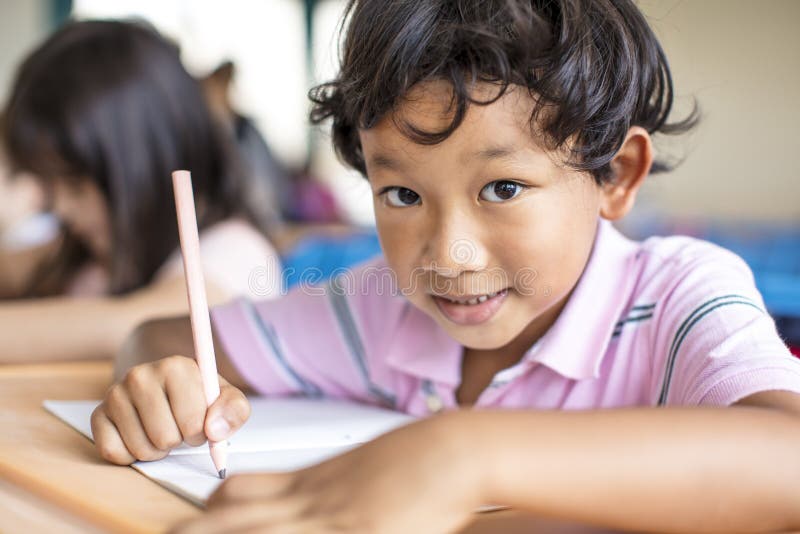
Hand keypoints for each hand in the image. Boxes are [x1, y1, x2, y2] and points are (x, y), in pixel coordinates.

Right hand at [91, 355, 249, 463]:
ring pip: (141, 448)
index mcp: (176, 367)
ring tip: (162, 430)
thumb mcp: (226, 399)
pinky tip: (140, 436)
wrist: (166, 387)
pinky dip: (130, 455)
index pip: (194, 423)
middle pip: (165, 438)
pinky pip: (113, 452)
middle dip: (178, 442)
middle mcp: (140, 375)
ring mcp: (115, 393)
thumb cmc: (200, 397)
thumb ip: (234, 410)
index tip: (201, 422)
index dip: (202, 433)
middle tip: (179, 428)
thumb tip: (214, 431)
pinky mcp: (98, 413)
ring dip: (156, 450)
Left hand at [173, 412, 482, 533]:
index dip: (210, 510)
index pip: (240, 491)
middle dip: (199, 531)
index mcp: (310, 482)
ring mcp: (335, 520)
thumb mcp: (357, 469)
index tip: (198, 519)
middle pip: (238, 515)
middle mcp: (312, 501)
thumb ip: (323, 487)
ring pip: (265, 533)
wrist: (450, 451)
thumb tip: (304, 502)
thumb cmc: (410, 460)